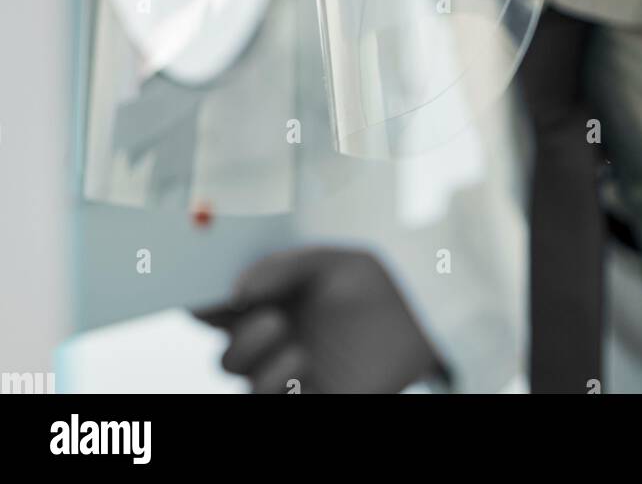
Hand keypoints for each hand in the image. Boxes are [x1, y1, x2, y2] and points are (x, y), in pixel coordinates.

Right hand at [193, 246, 448, 393]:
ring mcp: (281, 370)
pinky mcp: (299, 397)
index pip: (222, 295)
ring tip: (287, 333)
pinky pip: (264, 398)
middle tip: (255, 306)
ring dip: (250, 348)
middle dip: (223, 318)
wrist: (422, 340)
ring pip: (232, 366)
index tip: (199, 277)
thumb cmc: (377, 300)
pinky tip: (304, 362)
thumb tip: (240, 285)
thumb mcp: (338, 265)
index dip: (203, 286)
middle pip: (218, 334)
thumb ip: (288, 265)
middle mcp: (270, 336)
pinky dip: (275, 379)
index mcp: (273, 297)